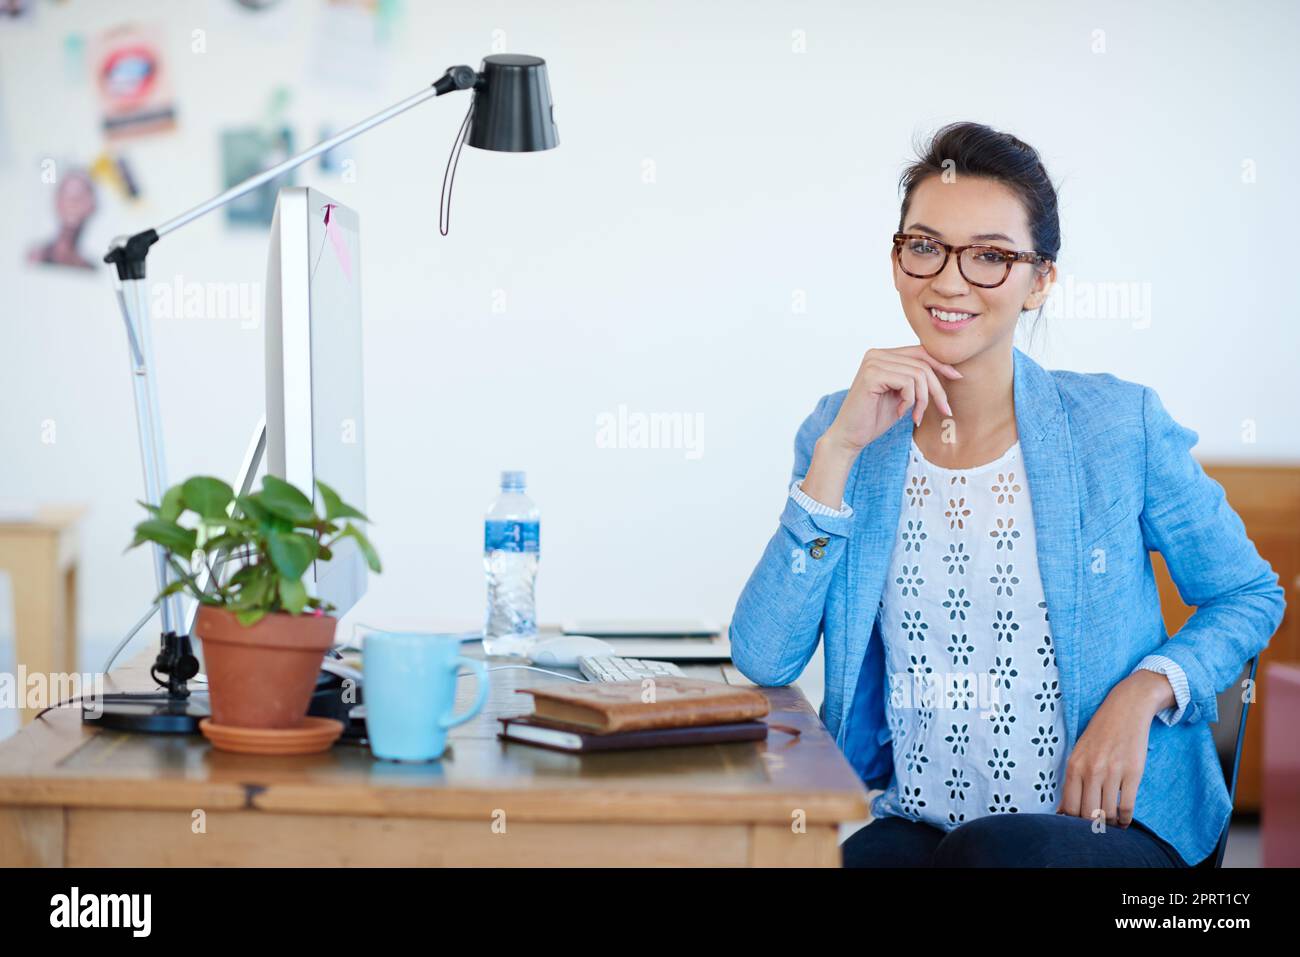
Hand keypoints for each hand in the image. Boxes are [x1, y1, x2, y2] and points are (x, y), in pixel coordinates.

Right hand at [823, 345, 962, 454]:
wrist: (849, 437)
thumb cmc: (874, 419)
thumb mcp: (902, 395)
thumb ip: (916, 379)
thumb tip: (947, 368)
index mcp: (883, 355)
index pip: (920, 352)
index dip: (941, 364)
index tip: (957, 378)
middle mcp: (876, 354)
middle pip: (923, 363)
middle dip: (937, 389)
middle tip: (944, 410)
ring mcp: (873, 362)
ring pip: (918, 374)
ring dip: (923, 399)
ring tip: (915, 415)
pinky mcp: (872, 374)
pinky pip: (907, 383)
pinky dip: (910, 401)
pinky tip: (900, 412)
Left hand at [1055, 672, 1169, 827]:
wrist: (1126, 709)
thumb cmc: (1100, 734)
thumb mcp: (1078, 753)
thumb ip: (1072, 780)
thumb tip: (1064, 811)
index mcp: (1074, 766)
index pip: (1069, 807)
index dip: (1073, 823)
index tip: (1078, 827)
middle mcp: (1091, 771)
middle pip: (1087, 814)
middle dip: (1091, 826)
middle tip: (1096, 828)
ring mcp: (1113, 772)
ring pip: (1107, 813)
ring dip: (1110, 824)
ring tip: (1111, 824)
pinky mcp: (1133, 773)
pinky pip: (1127, 806)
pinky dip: (1126, 819)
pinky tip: (1124, 821)